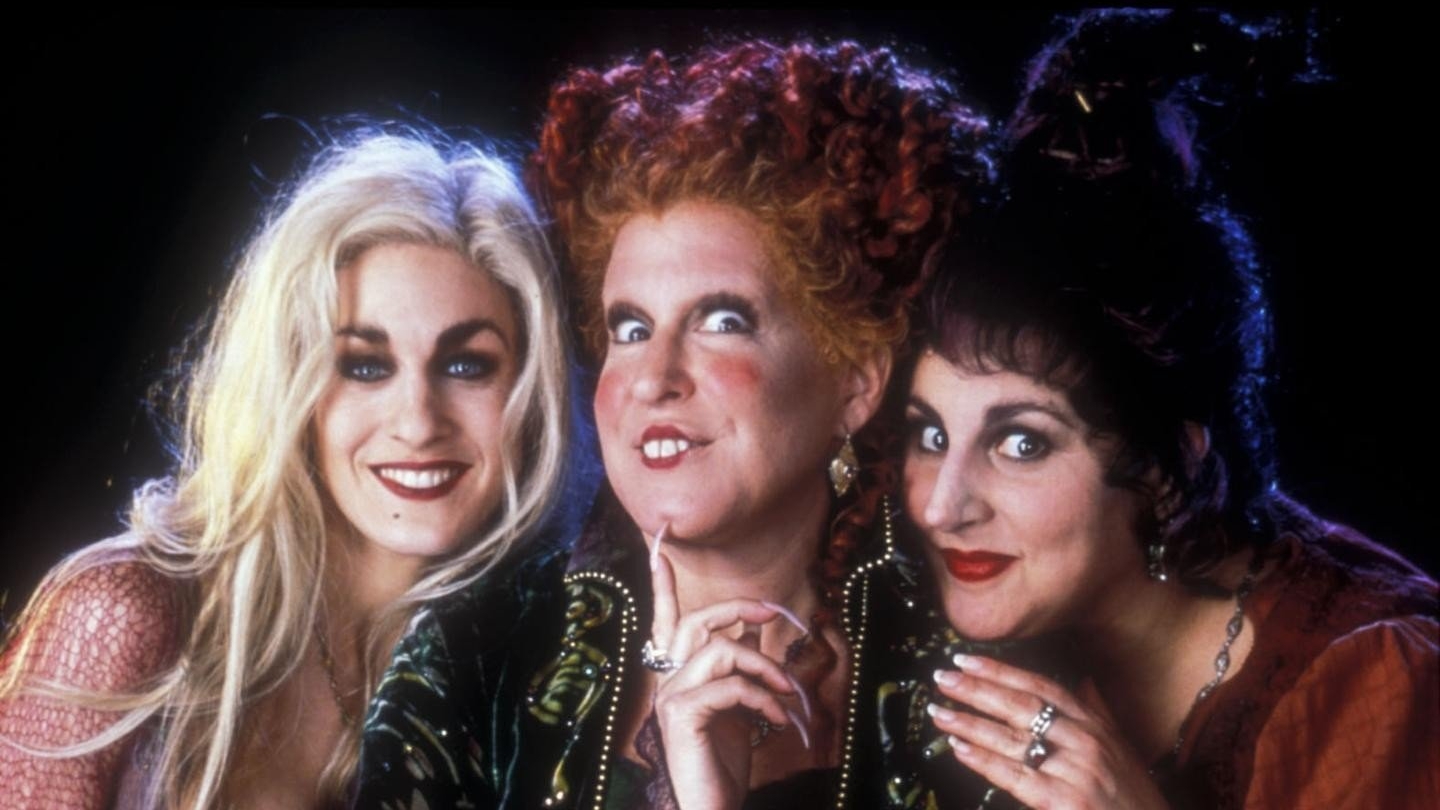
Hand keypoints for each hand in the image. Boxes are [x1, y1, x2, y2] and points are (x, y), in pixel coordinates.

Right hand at [647, 526, 811, 809]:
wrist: (713, 807)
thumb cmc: (724, 759)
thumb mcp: (742, 703)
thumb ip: (745, 663)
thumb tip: (759, 624)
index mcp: (680, 675)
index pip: (666, 621)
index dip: (663, 585)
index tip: (660, 547)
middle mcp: (668, 681)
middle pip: (696, 622)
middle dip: (737, 608)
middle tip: (773, 611)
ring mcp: (672, 697)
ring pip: (720, 650)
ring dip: (765, 666)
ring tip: (788, 692)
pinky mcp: (683, 716)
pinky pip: (730, 686)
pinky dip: (763, 698)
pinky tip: (778, 719)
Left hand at [928, 654, 1167, 809]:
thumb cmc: (1132, 794)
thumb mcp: (1121, 747)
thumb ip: (1098, 711)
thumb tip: (1084, 681)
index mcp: (1094, 723)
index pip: (1041, 688)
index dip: (1001, 671)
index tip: (967, 660)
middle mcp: (1084, 740)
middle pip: (1021, 706)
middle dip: (978, 689)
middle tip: (942, 677)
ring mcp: (1075, 770)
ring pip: (1012, 739)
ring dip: (970, 723)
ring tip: (939, 711)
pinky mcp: (1065, 800)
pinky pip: (1014, 775)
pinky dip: (983, 760)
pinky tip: (959, 748)